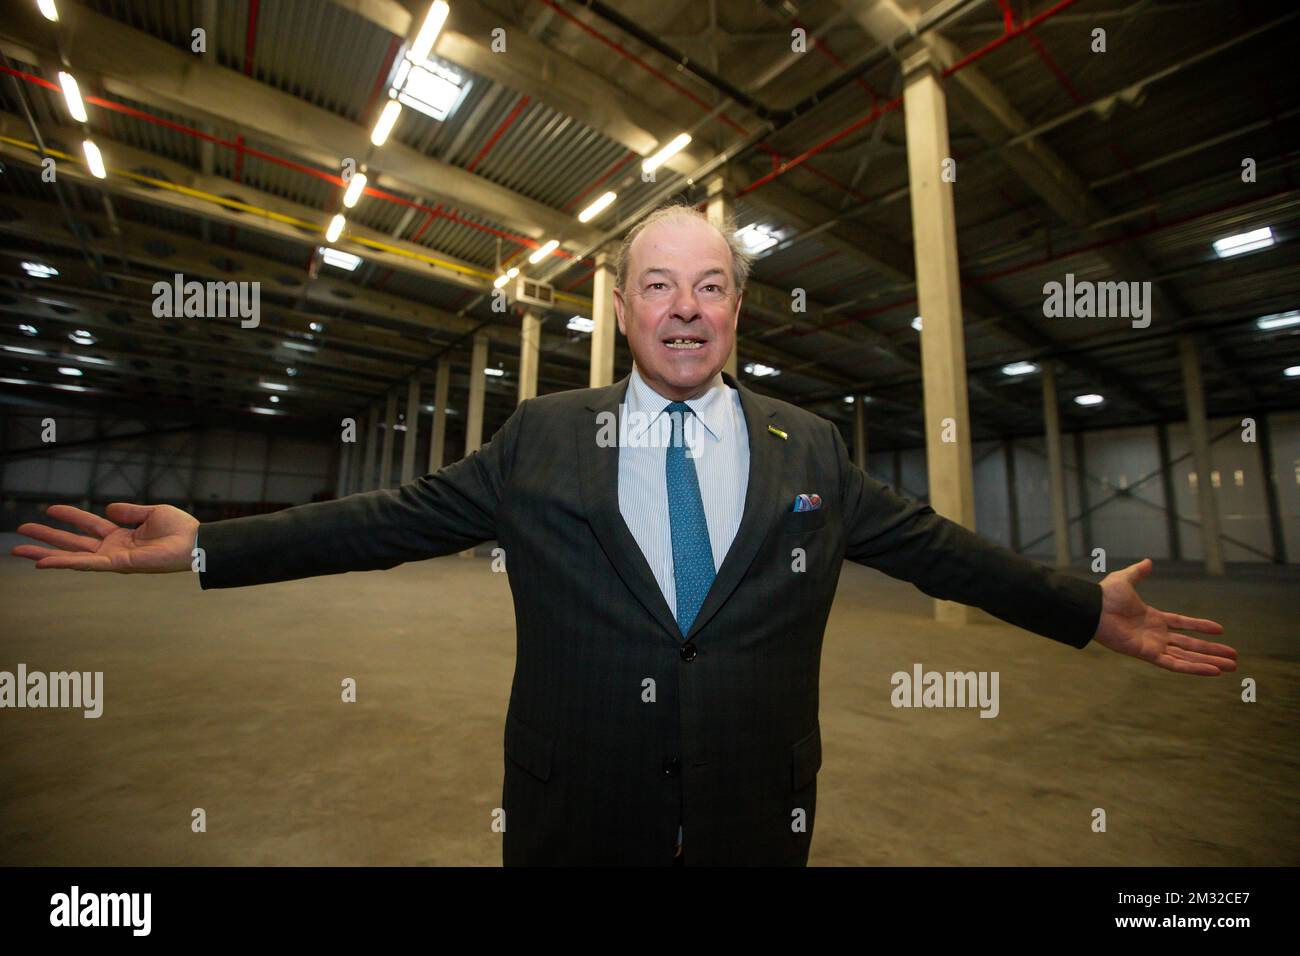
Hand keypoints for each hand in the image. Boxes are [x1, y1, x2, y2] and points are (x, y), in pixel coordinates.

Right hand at [12, 503, 199, 572]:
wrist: (195, 542)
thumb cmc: (180, 529)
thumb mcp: (152, 513)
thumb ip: (128, 511)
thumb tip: (108, 509)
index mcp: (120, 535)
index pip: (88, 525)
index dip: (69, 517)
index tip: (49, 509)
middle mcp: (113, 548)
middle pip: (72, 542)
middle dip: (47, 537)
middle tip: (22, 531)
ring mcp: (112, 558)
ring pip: (71, 555)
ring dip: (45, 552)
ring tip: (19, 549)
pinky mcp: (117, 565)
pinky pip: (85, 564)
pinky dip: (63, 563)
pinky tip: (43, 562)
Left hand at [1092, 558, 1235, 675]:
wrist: (1093, 608)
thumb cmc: (1105, 596)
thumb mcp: (1125, 579)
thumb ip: (1138, 572)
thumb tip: (1148, 562)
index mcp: (1153, 618)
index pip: (1182, 624)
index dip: (1200, 626)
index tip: (1220, 630)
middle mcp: (1155, 635)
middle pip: (1190, 645)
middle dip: (1211, 651)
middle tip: (1233, 657)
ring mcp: (1153, 646)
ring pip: (1187, 657)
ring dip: (1209, 662)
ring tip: (1231, 667)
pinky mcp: (1148, 654)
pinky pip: (1175, 664)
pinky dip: (1194, 668)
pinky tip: (1213, 671)